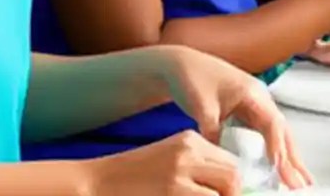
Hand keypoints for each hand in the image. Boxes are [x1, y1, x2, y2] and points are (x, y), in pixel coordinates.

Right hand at [88, 131, 242, 194]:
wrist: (95, 183)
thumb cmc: (131, 179)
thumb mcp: (168, 163)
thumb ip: (196, 169)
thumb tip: (228, 188)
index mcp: (189, 139)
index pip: (230, 161)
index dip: (234, 186)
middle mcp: (188, 150)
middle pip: (233, 174)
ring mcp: (180, 171)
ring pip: (227, 188)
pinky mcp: (174, 190)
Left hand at [155, 46, 311, 189]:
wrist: (180, 64)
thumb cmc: (191, 78)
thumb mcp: (202, 106)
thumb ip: (213, 131)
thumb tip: (222, 157)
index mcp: (252, 92)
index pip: (272, 123)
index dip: (277, 146)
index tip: (280, 167)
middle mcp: (259, 99)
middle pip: (282, 131)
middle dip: (293, 157)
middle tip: (304, 183)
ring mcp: (255, 106)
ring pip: (276, 135)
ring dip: (288, 157)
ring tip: (299, 181)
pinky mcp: (246, 114)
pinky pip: (264, 136)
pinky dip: (273, 152)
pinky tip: (278, 168)